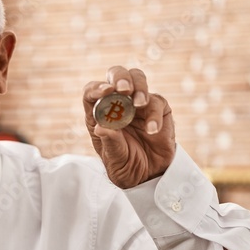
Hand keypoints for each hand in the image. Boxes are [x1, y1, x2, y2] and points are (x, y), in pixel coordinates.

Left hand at [83, 66, 175, 188]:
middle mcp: (117, 102)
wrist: (149, 175)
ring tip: (139, 104)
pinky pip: (157, 102)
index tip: (105, 91)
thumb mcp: (115, 159)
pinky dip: (154, 115)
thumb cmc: (125, 165)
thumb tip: (101, 127)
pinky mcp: (158, 108)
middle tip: (124, 89)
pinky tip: (152, 130)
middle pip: (115, 75)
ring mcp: (137, 103)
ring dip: (139, 87)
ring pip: (138, 78)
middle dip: (119, 77)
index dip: (96, 88)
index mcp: (99, 113)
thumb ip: (110, 143)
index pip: (91, 92)